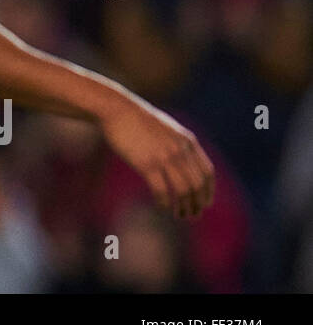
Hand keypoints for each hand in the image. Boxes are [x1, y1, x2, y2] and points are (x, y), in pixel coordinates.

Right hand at [100, 96, 215, 219]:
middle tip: (192, 214)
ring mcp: (164, 157)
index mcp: (188, 141)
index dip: (208, 191)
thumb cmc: (137, 120)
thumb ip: (179, 144)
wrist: (116, 110)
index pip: (207, 172)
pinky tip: (162, 206)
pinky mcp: (147, 164)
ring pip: (183, 190)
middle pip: (197, 185)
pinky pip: (162, 190)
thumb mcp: (167, 128)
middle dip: (197, 203)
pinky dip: (164, 202)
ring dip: (183, 207)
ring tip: (179, 215)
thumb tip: (184, 164)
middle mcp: (180, 150)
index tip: (204, 203)